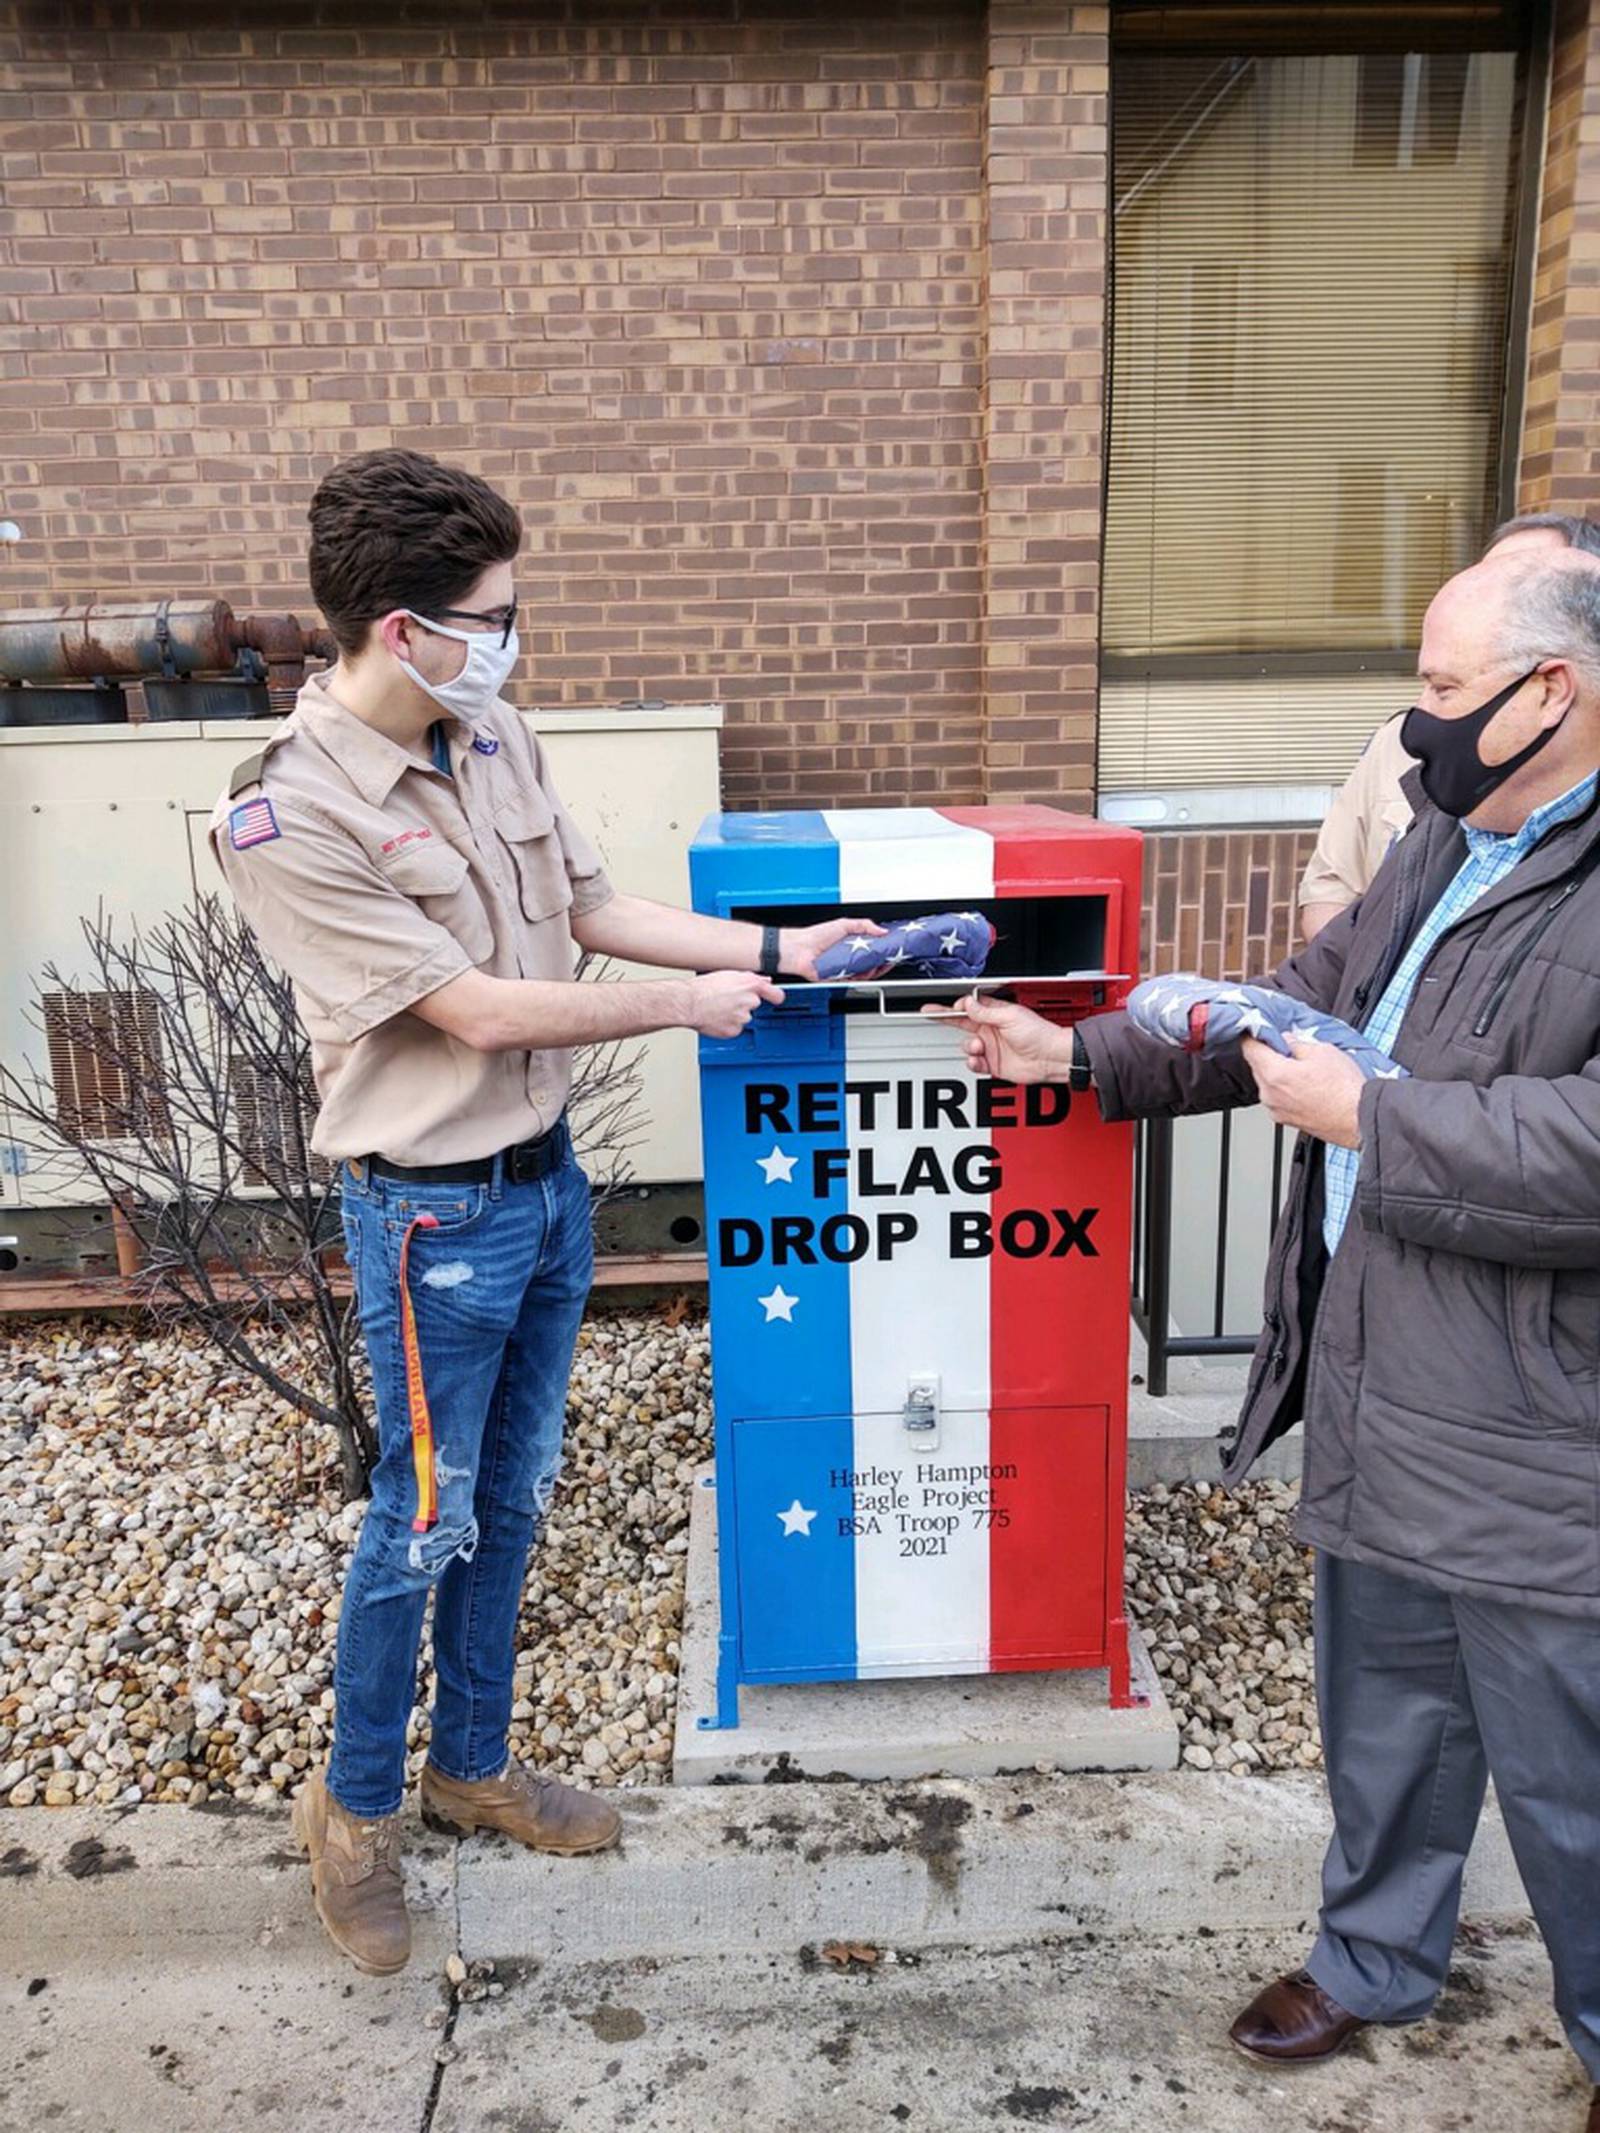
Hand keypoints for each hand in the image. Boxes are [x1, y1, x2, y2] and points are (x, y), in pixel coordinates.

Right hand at [685, 969, 785, 1037]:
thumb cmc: (703, 988)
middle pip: (754, 1005)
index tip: (776, 999)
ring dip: (734, 1015)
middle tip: (727, 1000)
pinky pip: (735, 1029)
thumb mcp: (728, 975)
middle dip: (744, 1003)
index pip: (776, 994)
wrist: (689, 1003)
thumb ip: (749, 978)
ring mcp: (743, 1018)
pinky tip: (716, 1018)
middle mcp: (749, 1001)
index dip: (776, 997)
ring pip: (743, 1018)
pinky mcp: (734, 1030)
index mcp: (750, 985)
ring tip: (718, 1008)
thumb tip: (764, 981)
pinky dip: (727, 1026)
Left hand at [779, 916, 886, 980]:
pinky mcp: (839, 978)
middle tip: (892, 957)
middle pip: (873, 962)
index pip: (873, 949)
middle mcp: (850, 958)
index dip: (884, 949)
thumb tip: (882, 930)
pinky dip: (862, 976)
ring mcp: (845, 969)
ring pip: (866, 973)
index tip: (894, 948)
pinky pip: (854, 980)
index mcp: (852, 945)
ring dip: (875, 969)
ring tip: (880, 962)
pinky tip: (866, 970)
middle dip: (884, 961)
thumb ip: (864, 925)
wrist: (799, 949)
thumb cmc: (816, 936)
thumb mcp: (844, 924)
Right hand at [926, 994, 1069, 1084]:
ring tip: (978, 1047)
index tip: (945, 1007)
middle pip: (962, 1023)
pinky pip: (974, 1063)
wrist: (1049, 1057)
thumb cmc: (1038, 1033)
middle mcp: (991, 1029)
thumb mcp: (1009, 1016)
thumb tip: (968, 1004)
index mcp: (996, 1014)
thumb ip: (985, 1012)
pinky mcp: (993, 1064)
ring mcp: (991, 1047)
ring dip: (969, 1046)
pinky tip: (979, 1059)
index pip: (970, 1007)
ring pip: (967, 1045)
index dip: (956, 1007)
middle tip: (930, 1013)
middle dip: (946, 1018)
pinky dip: (974, 1062)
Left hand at [1241, 1033, 1364, 1147]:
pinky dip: (1285, 1089)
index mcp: (1274, 1074)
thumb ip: (1297, 1043)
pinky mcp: (1286, 1120)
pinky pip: (1278, 1098)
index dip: (1253, 1035)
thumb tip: (1288, 1040)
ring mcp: (1276, 1110)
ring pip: (1267, 1083)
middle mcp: (1269, 1095)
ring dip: (1278, 1073)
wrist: (1360, 1120)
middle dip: (1268, 1054)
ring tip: (1304, 1069)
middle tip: (1288, 1046)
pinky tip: (1306, 1085)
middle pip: (1257, 1066)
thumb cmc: (1345, 1090)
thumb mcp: (1322, 1051)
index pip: (1249, 1048)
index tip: (1257, 1029)